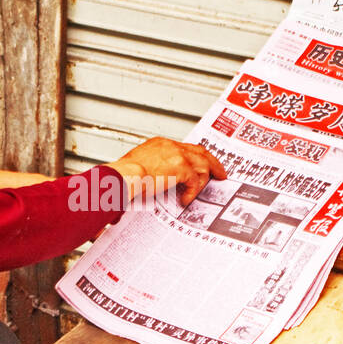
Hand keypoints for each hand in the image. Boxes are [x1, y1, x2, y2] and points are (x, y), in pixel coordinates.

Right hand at [109, 138, 227, 206]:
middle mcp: (171, 146)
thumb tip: (154, 179)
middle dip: (212, 163)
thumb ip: (152, 169)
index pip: (185, 148)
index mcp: (160, 144)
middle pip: (200, 151)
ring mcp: (178, 155)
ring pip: (203, 165)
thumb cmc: (124, 174)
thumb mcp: (138, 166)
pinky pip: (195, 181)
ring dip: (202, 181)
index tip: (201, 164)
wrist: (123, 176)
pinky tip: (186, 199)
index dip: (196, 157)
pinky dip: (193, 192)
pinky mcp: (181, 168)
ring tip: (199, 191)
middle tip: (220, 172)